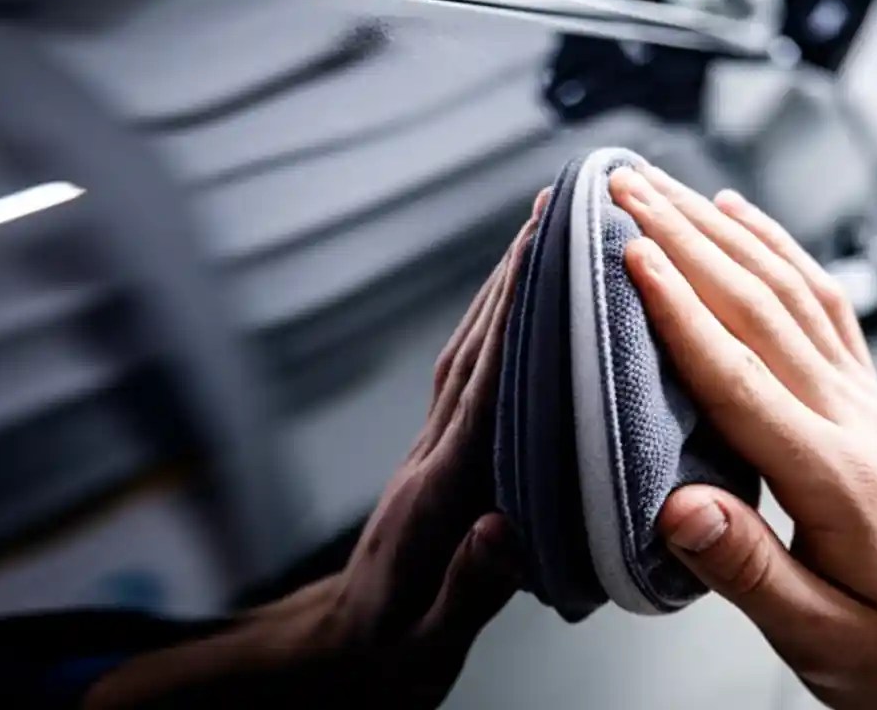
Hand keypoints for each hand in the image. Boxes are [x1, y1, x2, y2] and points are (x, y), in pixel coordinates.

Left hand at [85, 191, 548, 708]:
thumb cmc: (380, 664)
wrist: (327, 665)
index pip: (482, 397)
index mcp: (434, 503)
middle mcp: (428, 464)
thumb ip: (469, 589)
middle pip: (471, 353)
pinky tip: (515, 317)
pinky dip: (491, 336)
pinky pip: (465, 383)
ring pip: (464, 358)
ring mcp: (425, 460)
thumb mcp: (425, 650)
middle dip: (510, 279)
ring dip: (498, 293)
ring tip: (537, 237)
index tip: (547, 258)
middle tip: (550, 212)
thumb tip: (504, 527)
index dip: (516, 325)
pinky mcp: (431, 466)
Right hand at [609, 166, 876, 708]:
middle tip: (622, 188)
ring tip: (664, 185)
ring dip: (721, 228)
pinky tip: (744, 219)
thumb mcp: (823, 636)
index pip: (737, 374)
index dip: (676, 309)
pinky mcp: (863, 394)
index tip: (626, 253)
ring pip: (786, 287)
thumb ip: (748, 568)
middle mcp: (847, 417)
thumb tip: (677, 507)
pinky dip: (778, 247)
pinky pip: (820, 300)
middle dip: (683, 236)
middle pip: (756, 305)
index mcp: (829, 476)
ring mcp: (859, 397)